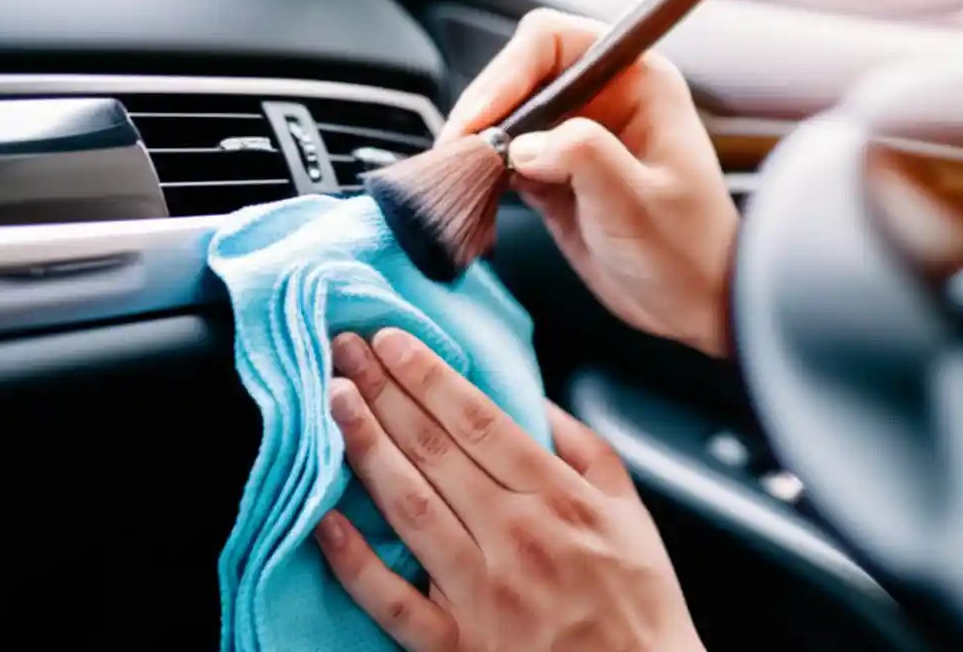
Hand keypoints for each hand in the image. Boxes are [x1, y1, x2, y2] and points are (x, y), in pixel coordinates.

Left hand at [317, 330, 704, 651]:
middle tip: (344, 351)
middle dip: (384, 393)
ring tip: (333, 403)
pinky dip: (355, 562)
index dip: (429, 376)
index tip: (392, 342)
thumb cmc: (637, 606)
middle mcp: (515, 538)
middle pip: (435, 450)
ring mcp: (481, 593)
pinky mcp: (457, 646)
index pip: (478, 421)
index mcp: (558, 500)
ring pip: (409, 507)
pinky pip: (393, 601)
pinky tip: (324, 519)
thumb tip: (536, 400)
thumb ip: (586, 449)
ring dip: (365, 448)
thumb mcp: (633, 513)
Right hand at [440, 9, 737, 356]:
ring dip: (477, 145)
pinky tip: (473, 198)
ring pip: (505, 120)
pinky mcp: (554, 176)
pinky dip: (482, 177)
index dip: (508, 73)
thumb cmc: (687, 250)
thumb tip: (523, 144)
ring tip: (457, 177)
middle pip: (519, 78)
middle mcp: (602, 99)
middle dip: (483, 111)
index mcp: (635, 81)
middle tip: (457, 154)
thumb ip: (583, 158)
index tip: (481, 120)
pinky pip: (504, 161)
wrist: (696, 305)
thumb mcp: (636, 202)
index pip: (552, 43)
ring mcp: (575, 137)